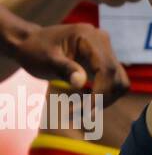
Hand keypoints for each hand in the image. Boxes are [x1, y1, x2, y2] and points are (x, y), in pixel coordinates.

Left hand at [10, 23, 129, 102]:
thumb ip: (64, 69)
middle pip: (116, 77)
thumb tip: (80, 84)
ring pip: (118, 82)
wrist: (31, 43)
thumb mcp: (46, 60)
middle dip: (101, 99)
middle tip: (78, 116)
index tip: (85, 111)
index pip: (106, 68)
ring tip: (80, 112)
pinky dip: (100, 96)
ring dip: (103, 100)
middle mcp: (103, 42)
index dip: (100, 92)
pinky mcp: (102, 62)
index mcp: (90, 38)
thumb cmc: (34, 50)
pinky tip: (82, 104)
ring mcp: (104, 52)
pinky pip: (111, 82)